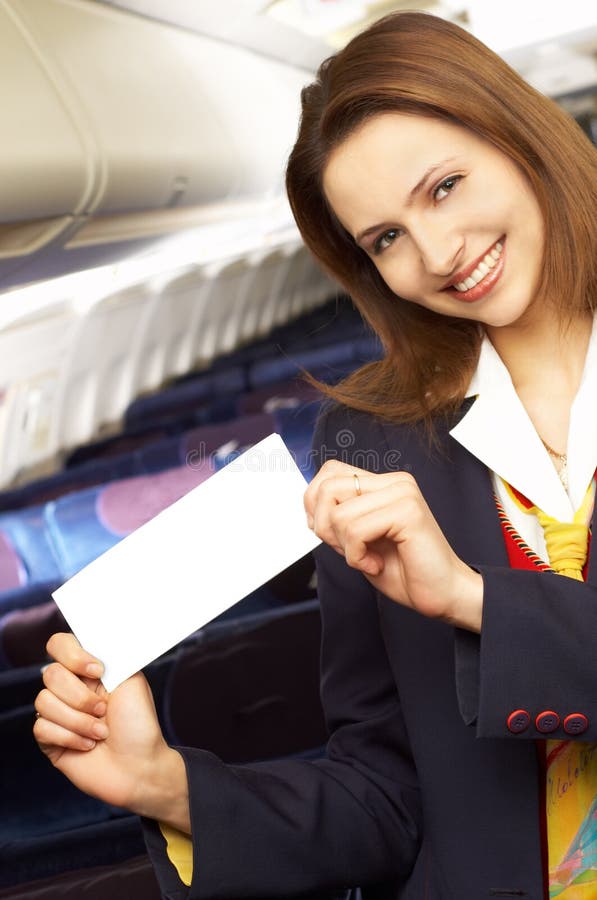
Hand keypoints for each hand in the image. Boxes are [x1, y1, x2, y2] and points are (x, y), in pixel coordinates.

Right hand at [33, 633, 189, 829]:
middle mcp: (70, 688)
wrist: (140, 766)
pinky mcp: (50, 740)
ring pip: (43, 702)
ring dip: (79, 720)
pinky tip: (88, 745)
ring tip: (100, 732)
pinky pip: (41, 728)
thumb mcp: (132, 679)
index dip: (72, 655)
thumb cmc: (139, 723)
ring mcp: (58, 713)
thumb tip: (96, 630)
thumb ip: (110, 653)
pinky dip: (70, 737)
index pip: (60, 644)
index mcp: (88, 669)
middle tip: (104, 710)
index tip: (97, 671)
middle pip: (50, 674)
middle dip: (81, 697)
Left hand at [304, 460, 482, 630]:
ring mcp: (403, 493)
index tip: (333, 535)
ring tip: (369, 558)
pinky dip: (357, 556)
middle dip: (325, 528)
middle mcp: (394, 481)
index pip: (329, 473)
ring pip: (339, 514)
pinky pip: (356, 530)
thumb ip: (339, 516)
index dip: (316, 506)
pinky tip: (377, 564)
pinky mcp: (408, 512)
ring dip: (346, 548)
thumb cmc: (403, 569)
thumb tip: (310, 504)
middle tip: (350, 550)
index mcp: (383, 483)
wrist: (442, 594)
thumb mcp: (358, 538)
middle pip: (327, 489)